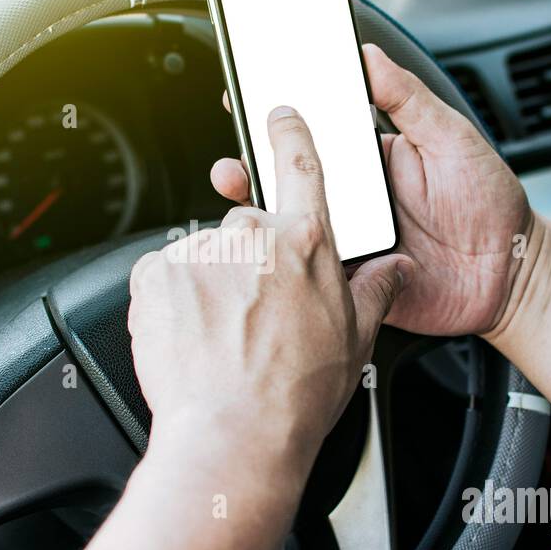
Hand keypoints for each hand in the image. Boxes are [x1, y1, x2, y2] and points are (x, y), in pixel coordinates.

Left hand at [129, 105, 412, 497]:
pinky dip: (171, 302)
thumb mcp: (355, 341)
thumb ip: (375, 290)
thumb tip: (396, 268)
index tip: (280, 115)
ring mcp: (199, 253)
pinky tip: (190, 338)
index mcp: (306, 244)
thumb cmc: (294, 396)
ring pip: (203, 258)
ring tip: (220, 339)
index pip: (301, 167)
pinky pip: (162, 277)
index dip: (291, 134)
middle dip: (247, 266)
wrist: (234, 434)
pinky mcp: (154, 274)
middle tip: (252, 318)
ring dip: (208, 287)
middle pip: (245, 231)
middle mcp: (251, 238)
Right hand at [212, 44, 533, 338]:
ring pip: (290, 220)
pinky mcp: (348, 279)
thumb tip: (369, 55)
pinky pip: (306, 268)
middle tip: (232, 142)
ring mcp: (347, 237)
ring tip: (237, 182)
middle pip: (289, 175)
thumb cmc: (489, 205)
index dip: (280, 113)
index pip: (316, 130)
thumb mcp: (451, 139)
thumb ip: (409, 100)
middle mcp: (351, 196)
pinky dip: (281, 257)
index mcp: (369, 158)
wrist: (509, 279)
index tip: (249, 91)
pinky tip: (266, 240)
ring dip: (258, 204)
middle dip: (253, 158)